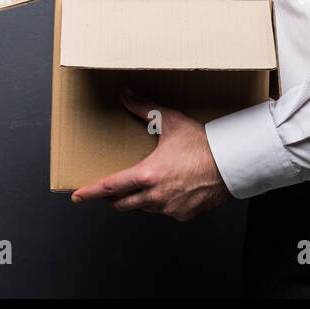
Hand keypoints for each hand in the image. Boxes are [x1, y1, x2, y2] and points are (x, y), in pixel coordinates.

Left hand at [70, 85, 232, 220]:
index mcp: (148, 174)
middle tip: (106, 192)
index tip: (77, 196)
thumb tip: (124, 93)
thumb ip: (143, 108)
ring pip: (143, 208)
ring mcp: (169, 208)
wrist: (232, 164)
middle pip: (121, 204)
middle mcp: (156, 196)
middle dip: (111, 198)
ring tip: (142, 184)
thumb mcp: (170, 121)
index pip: (110, 187)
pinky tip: (170, 188)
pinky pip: (164, 211)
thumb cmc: (202, 144)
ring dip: (137, 198)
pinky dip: (161, 202)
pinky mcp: (182, 215)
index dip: (91, 192)